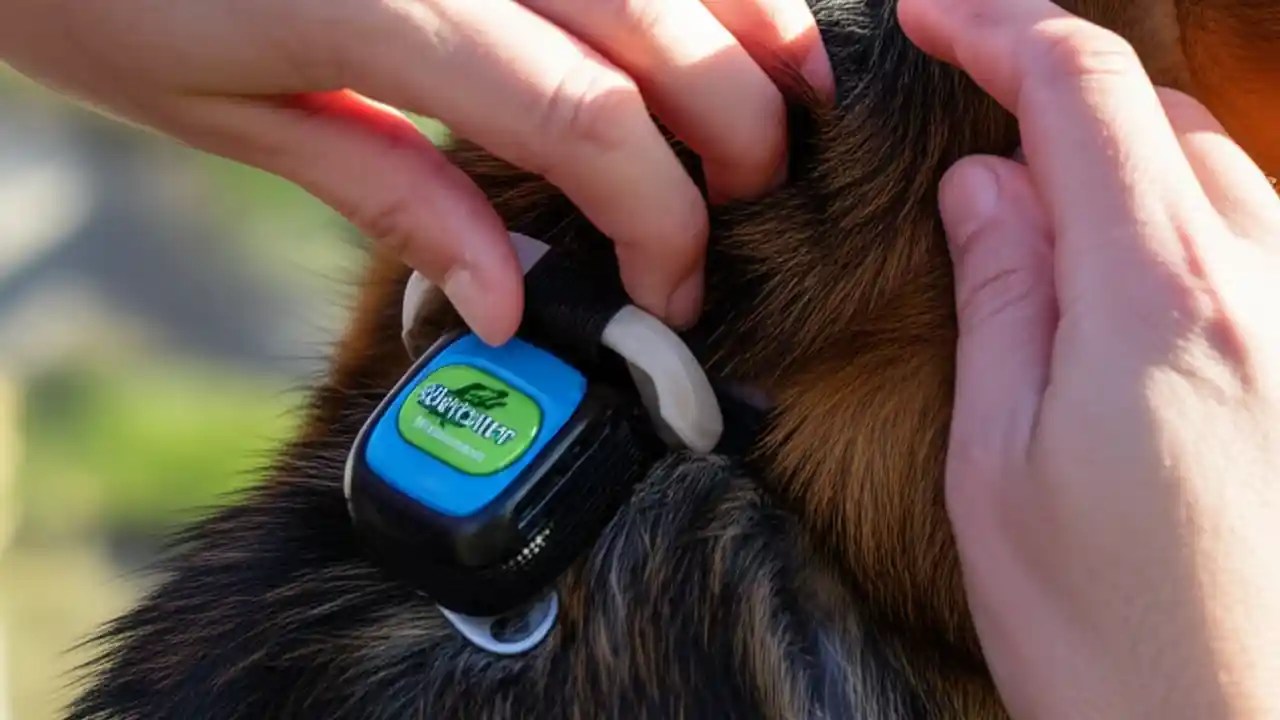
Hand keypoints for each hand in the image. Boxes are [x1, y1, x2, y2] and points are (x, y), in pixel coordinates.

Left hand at [0, 0, 831, 343]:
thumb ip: (392, 195)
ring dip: (753, 26)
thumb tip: (508, 302)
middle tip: (748, 210)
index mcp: (380, 5)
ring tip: (791, 102)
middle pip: (660, 24)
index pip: (587, 115)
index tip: (671, 291)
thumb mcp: (227, 116)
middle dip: (737, 131)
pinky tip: (713, 18)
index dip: (660, 215)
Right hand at [900, 0, 1279, 716]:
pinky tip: (1129, 278)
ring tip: (1041, 202)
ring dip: (1121, 152)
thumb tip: (984, 183)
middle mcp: (1266, 286)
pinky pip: (1258, 238)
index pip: (1081, 91)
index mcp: (1159, 300)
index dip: (997, 26)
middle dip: (1057, 88)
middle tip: (971, 121)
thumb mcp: (996, 465)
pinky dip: (1178, 215)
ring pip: (1217, 168)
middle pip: (1158, 113)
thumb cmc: (1103, 633)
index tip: (928, 18)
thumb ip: (1001, 298)